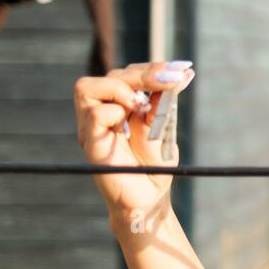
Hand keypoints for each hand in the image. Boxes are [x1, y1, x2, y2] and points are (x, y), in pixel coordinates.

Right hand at [73, 61, 193, 221]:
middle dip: (144, 74)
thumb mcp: (164, 128)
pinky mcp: (92, 146)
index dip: (152, 68)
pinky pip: (94, 116)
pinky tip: (132, 121)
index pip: (126, 74)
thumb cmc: (154, 167)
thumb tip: (182, 73)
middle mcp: (101, 114)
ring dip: (121, 88)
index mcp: (118, 107)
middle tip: (171, 81)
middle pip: (110, 76)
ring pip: (87, 87)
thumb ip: (165, 102)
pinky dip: (114, 111)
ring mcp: (93, 129)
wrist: (151, 199)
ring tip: (143, 105)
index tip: (181, 71)